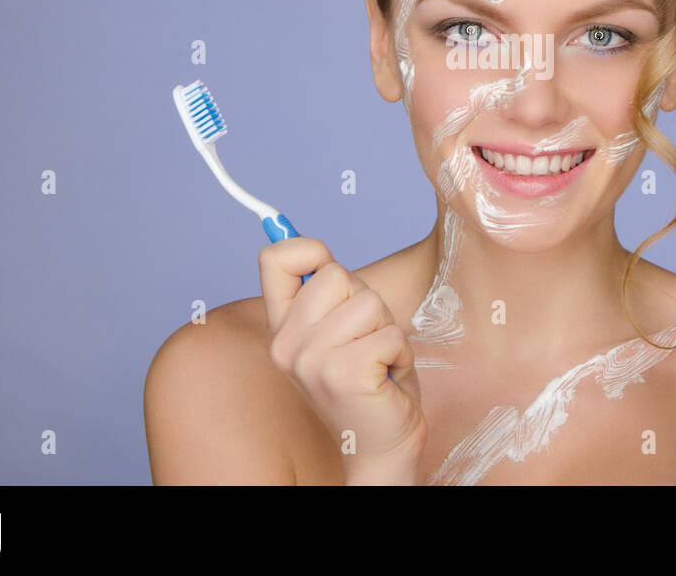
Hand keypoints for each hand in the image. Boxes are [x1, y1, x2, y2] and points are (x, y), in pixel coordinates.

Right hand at [259, 236, 426, 482]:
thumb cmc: (371, 382)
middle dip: (368, 303)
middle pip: (337, 274)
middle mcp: (286, 344)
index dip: (310, 251)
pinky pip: (389, 333)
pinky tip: (387, 378)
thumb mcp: (340, 328)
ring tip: (379, 361)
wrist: (381, 446)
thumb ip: (325, 290)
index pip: (275, 259)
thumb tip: (294, 230)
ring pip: (369, 302)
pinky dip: (400, 353)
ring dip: (388, 330)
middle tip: (367, 342)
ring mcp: (310, 360)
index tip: (331, 274)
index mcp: (281, 328)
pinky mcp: (343, 374)